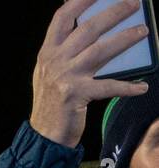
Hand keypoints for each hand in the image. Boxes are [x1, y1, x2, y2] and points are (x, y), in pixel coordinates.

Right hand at [31, 0, 150, 148]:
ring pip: (100, 51)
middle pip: (87, 29)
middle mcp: (55, 62)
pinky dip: (127, 87)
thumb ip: (64, 51)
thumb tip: (90, 29)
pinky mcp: (77, 96)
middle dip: (114, 13)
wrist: (43, 135)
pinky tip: (142, 87)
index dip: (80, 1)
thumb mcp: (49, 73)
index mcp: (47, 53)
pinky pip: (108, 87)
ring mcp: (66, 78)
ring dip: (125, 39)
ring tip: (143, 32)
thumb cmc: (51, 102)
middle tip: (134, 3)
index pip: (62, 18)